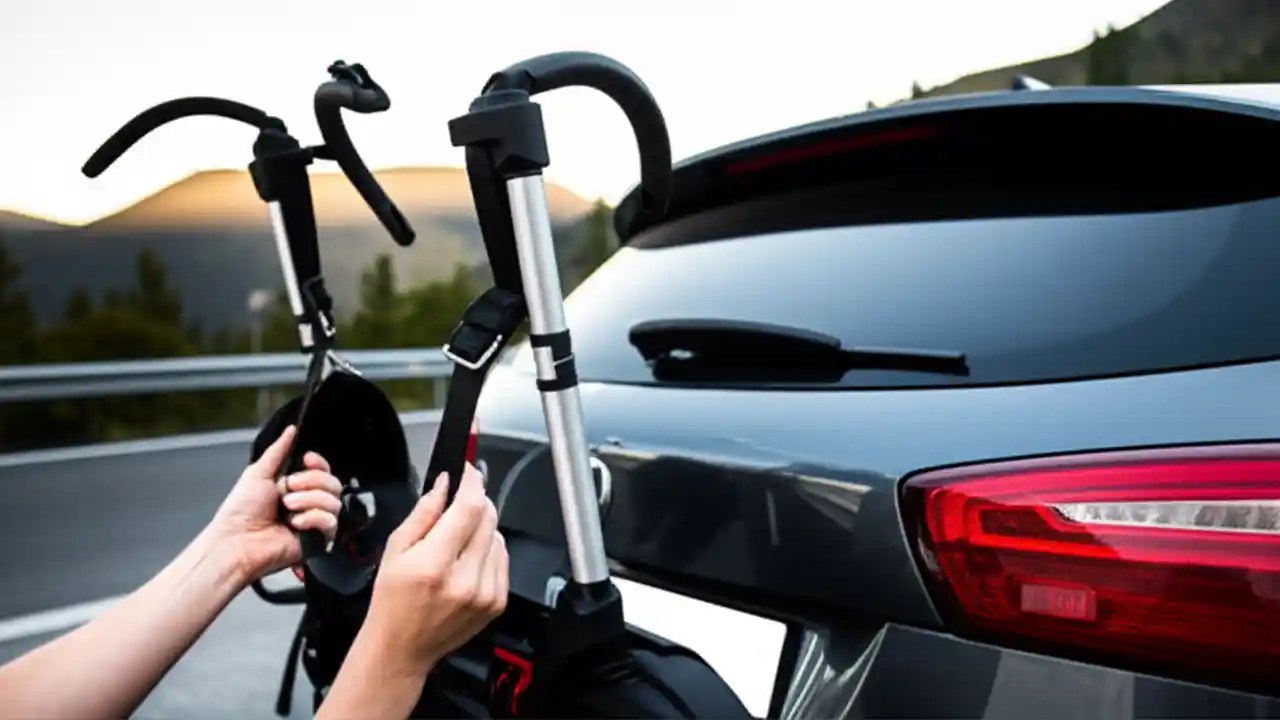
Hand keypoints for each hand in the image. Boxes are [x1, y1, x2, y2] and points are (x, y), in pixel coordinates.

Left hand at [208, 425, 343, 581]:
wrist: (236, 541)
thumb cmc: (241, 510)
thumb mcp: (258, 473)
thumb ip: (278, 451)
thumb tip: (292, 429)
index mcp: (296, 488)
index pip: (323, 471)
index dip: (320, 463)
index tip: (306, 460)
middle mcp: (308, 504)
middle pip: (333, 483)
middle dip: (312, 481)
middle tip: (288, 489)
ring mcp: (314, 522)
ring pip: (333, 501)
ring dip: (309, 500)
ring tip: (288, 508)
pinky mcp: (318, 541)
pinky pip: (331, 522)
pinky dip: (313, 518)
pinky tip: (295, 524)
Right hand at [360, 463, 507, 673]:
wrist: (402, 648)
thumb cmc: (392, 601)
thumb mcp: (395, 550)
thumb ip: (423, 513)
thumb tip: (445, 484)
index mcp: (434, 564)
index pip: (469, 508)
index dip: (472, 482)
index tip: (468, 470)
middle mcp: (465, 580)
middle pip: (488, 518)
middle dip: (475, 502)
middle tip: (456, 504)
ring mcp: (485, 593)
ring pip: (498, 535)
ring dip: (481, 527)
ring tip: (455, 543)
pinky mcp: (497, 602)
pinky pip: (502, 557)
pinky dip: (488, 549)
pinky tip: (466, 559)